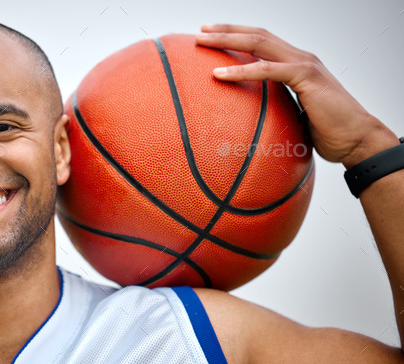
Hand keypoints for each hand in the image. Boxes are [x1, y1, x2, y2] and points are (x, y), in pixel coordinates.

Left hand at [195, 24, 397, 167]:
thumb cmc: (326, 132)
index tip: (211, 36)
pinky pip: (268, 70)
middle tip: (200, 32)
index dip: (236, 36)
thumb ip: (274, 110)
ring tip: (202, 40)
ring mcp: (304, 64)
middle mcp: (299, 58)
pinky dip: (242, 71)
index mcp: (294, 64)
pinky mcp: (307, 77)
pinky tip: (219, 74)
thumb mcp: (292, 117)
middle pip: (256, 35)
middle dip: (226, 31)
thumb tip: (251, 123)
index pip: (261, 42)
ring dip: (227, 39)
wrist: (356, 140)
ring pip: (259, 43)